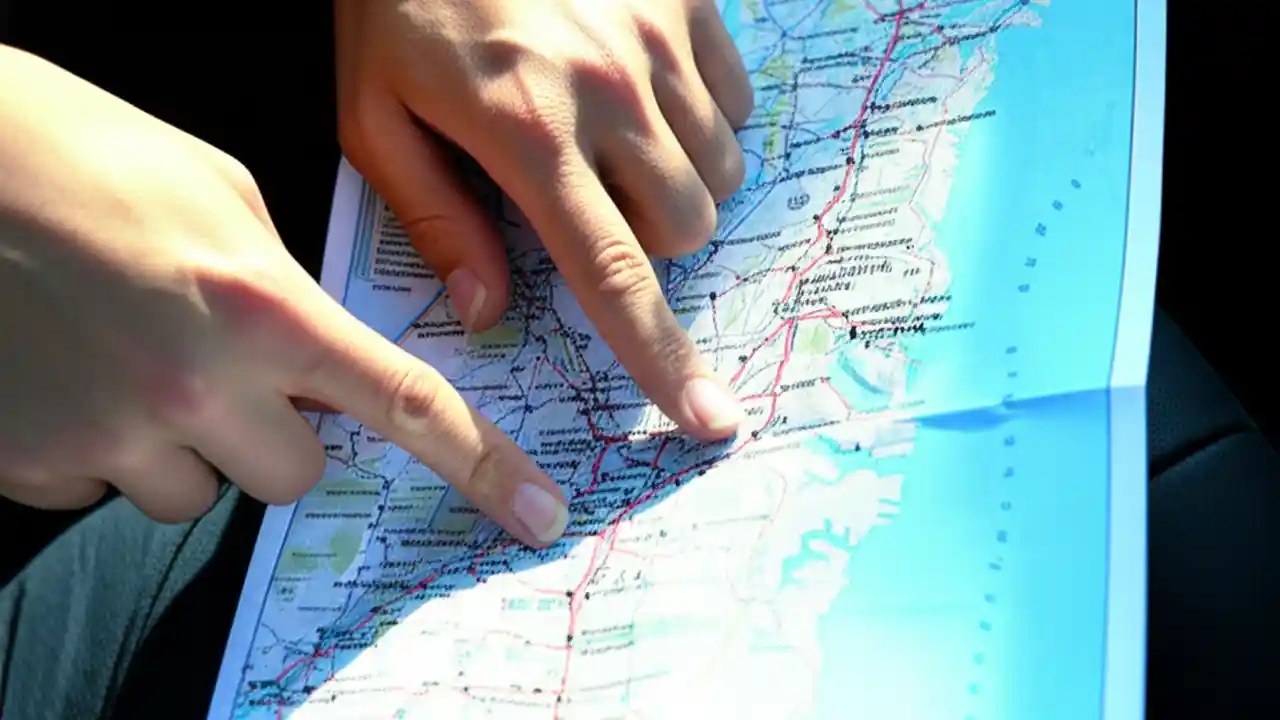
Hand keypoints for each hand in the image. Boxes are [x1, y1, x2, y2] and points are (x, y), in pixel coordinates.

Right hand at [0, 46, 567, 546]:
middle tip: (229, 367)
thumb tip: (316, 358)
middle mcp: (196, 387)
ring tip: (126, 355)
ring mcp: (109, 434)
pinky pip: (102, 489)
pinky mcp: (31, 461)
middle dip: (280, 435)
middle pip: (297, 476)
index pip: (406, 407)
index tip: (538, 512)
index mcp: (264, 309)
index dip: (486, 466)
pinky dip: (99, 445)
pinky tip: (68, 371)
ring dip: (184, 444)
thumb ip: (287, 290)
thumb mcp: (222, 198)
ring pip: (198, 494)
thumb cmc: (87, 153)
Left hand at [335, 0, 753, 441]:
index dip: (661, 357)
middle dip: (650, 244)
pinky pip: (736, 97)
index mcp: (529, 134)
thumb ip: (436, 219)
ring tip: (614, 146)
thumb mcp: (376, 116)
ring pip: (720, 170)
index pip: (614, 274)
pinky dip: (703, 120)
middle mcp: (610, 90)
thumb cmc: (393, 4)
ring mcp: (659, 38)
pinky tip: (645, 96)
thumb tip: (488, 313)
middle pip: (685, 228)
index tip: (707, 418)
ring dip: (677, 185)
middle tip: (592, 208)